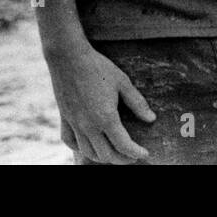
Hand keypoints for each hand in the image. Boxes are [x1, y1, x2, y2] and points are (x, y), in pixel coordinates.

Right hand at [44, 41, 155, 163]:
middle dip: (122, 159)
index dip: (136, 153)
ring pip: (88, 152)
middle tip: (132, 156)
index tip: (145, 154)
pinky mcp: (64, 118)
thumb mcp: (123, 82)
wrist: (68, 56)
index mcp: (106, 117)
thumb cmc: (98, 67)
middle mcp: (89, 125)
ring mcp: (74, 123)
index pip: (124, 145)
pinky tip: (88, 145)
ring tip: (114, 153)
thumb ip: (137, 103)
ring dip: (103, 157)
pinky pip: (69, 141)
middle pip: (106, 155)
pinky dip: (80, 148)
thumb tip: (152, 119)